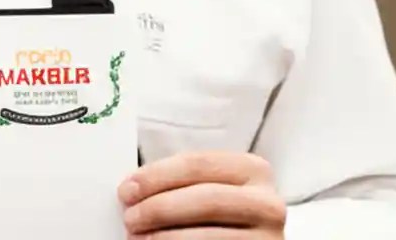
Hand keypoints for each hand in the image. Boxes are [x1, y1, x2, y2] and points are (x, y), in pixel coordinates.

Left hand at [118, 151, 285, 238]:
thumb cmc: (219, 215)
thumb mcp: (208, 187)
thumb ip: (181, 182)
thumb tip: (133, 188)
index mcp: (253, 169)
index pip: (198, 164)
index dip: (157, 176)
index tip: (127, 189)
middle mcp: (267, 202)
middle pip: (205, 198)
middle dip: (159, 208)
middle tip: (130, 217)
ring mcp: (268, 236)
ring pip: (207, 234)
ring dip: (164, 237)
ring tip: (137, 238)